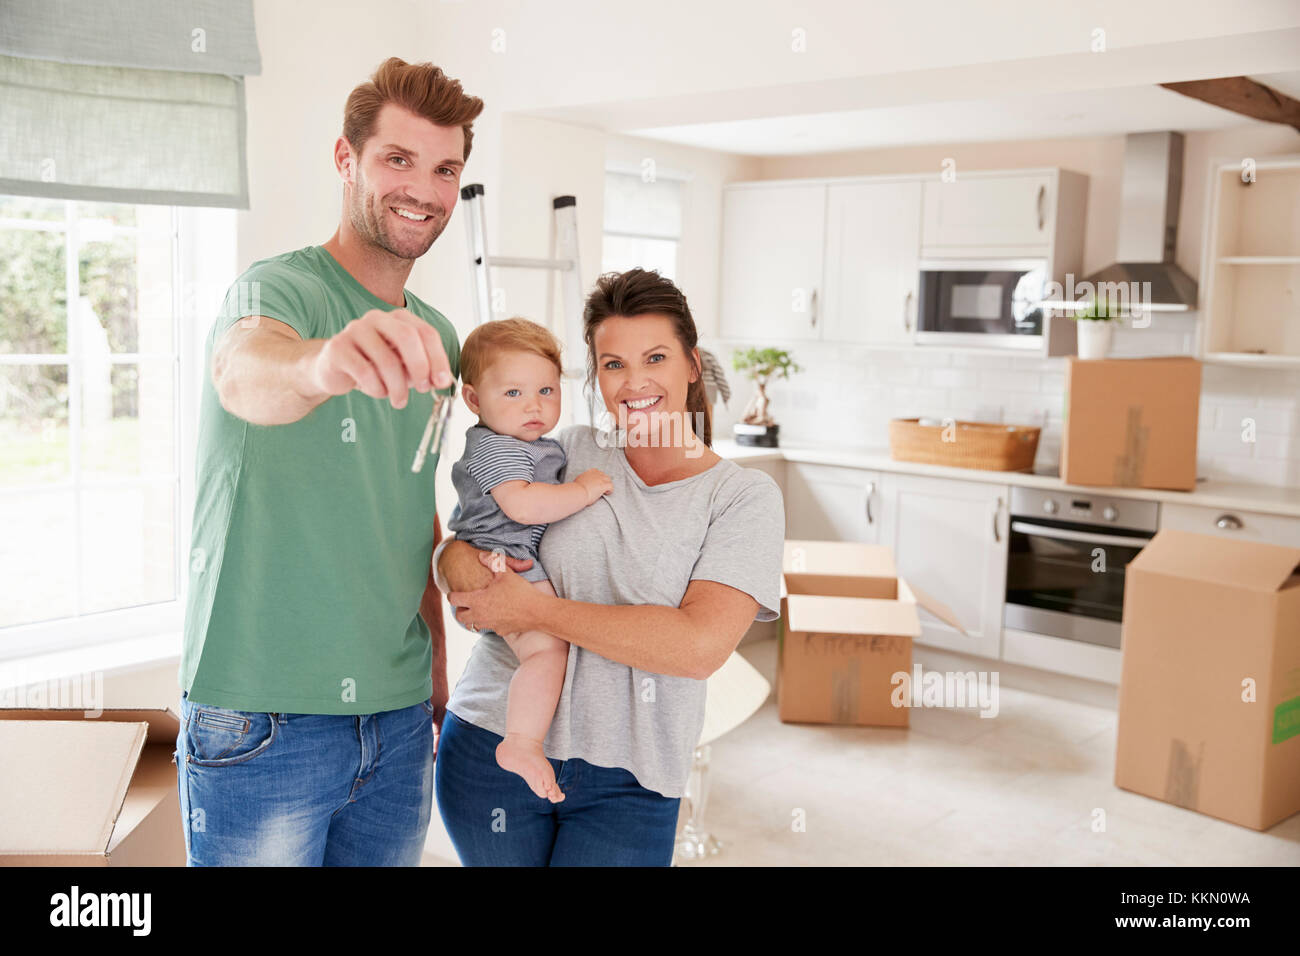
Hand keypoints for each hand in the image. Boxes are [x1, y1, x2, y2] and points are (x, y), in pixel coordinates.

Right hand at [309, 307, 452, 408]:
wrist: (333, 369)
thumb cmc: (373, 366)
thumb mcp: (403, 367)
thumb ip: (423, 370)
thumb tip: (442, 381)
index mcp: (398, 319)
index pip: (426, 332)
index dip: (438, 359)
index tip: (442, 382)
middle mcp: (377, 318)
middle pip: (407, 337)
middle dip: (420, 367)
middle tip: (423, 389)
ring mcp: (355, 330)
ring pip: (386, 360)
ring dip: (398, 387)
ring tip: (399, 400)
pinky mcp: (337, 347)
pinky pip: (365, 372)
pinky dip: (377, 389)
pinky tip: (378, 392)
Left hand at [448, 569, 544, 637]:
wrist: (537, 612)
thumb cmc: (520, 592)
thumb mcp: (505, 572)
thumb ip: (492, 562)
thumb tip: (481, 556)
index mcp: (477, 601)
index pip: (454, 600)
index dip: (452, 594)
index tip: (456, 592)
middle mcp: (480, 615)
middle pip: (460, 617)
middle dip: (460, 610)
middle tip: (467, 602)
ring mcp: (490, 625)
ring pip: (474, 624)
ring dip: (474, 617)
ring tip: (482, 608)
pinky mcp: (501, 631)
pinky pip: (491, 628)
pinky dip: (491, 622)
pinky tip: (500, 614)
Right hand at [574, 467, 612, 504]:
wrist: (578, 492)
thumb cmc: (576, 489)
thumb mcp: (578, 480)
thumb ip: (583, 480)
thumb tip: (582, 483)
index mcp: (589, 472)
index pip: (597, 472)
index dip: (598, 478)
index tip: (597, 482)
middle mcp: (596, 474)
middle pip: (604, 475)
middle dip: (604, 481)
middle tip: (601, 487)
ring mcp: (600, 479)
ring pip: (608, 480)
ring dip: (607, 485)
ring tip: (605, 491)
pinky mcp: (604, 485)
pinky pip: (611, 486)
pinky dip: (610, 490)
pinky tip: (607, 493)